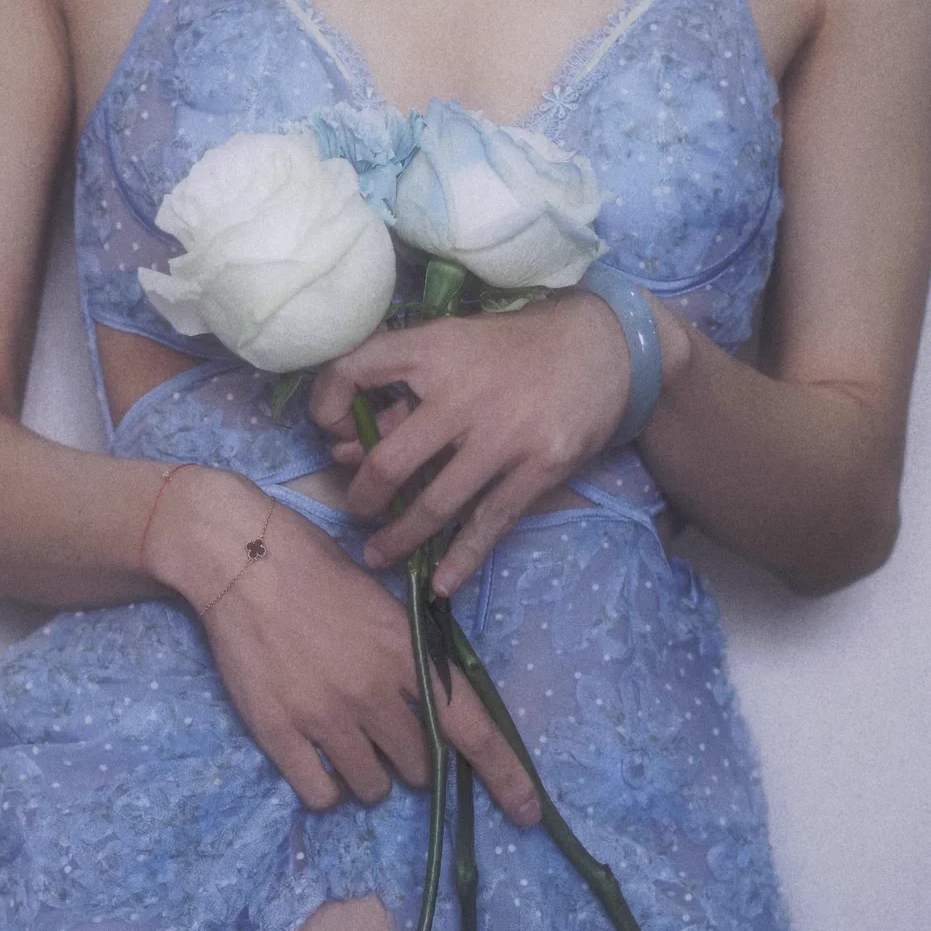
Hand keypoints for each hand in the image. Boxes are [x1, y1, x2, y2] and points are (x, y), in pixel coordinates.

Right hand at [145, 467, 541, 823]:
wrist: (244, 562)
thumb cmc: (320, 574)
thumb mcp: (389, 610)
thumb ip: (416, 662)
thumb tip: (440, 714)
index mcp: (409, 657)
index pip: (472, 729)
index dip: (506, 777)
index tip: (528, 814)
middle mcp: (374, 693)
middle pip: (420, 768)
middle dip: (410, 756)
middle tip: (382, 726)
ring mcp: (326, 716)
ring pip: (372, 788)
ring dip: (367, 772)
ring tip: (344, 736)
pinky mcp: (279, 733)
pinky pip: (322, 795)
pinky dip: (327, 786)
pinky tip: (318, 756)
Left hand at [307, 292, 631, 595]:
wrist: (603, 346)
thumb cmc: (515, 348)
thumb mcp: (456, 346)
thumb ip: (404, 392)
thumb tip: (349, 448)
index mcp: (434, 348)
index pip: (355, 368)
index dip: (327, 402)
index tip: (331, 430)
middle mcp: (463, 394)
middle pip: (390, 460)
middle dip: (364, 496)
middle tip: (358, 510)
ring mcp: (503, 435)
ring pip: (434, 503)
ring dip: (398, 538)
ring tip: (378, 554)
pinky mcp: (539, 466)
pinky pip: (489, 522)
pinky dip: (461, 558)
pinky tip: (440, 584)